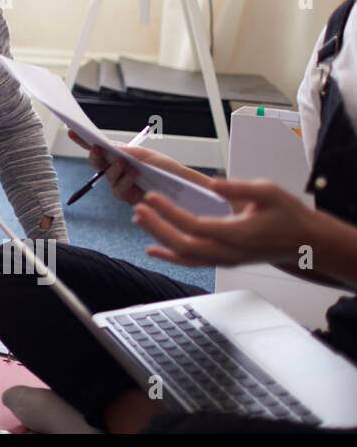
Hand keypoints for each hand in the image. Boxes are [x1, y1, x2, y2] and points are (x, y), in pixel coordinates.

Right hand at [67, 129, 209, 205]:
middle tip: (98, 147)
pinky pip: (117, 189)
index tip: (72, 129)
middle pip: (96, 161)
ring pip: (106, 175)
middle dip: (94, 154)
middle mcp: (116, 168)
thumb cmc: (164, 166)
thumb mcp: (143, 155)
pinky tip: (133, 174)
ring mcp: (118, 182)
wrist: (180, 184)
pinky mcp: (125, 196)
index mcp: (119, 153)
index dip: (82, 139)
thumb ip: (123, 151)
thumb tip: (105, 147)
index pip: (97, 146)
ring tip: (125, 163)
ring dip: (114, 168)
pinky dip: (124, 180)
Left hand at [134, 180, 319, 268]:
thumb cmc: (290, 215)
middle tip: (139, 208)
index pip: (194, 225)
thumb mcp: (269, 192)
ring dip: (159, 238)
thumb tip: (213, 183)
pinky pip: (192, 262)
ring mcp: (226, 259)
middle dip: (157, 226)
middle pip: (183, 245)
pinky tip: (153, 249)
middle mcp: (229, 251)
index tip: (153, 197)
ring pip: (185, 256)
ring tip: (140, 220)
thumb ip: (239, 188)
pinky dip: (170, 257)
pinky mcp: (224, 261)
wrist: (307, 243)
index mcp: (238, 233)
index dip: (170, 213)